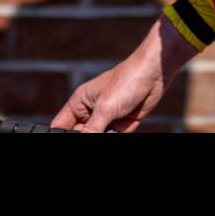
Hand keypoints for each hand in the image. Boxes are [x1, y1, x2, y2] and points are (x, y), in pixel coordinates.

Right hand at [50, 15, 196, 132]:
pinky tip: (119, 129)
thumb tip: (80, 140)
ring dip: (101, 136)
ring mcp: (106, 118)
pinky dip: (113, 139)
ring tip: (111, 126)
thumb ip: (91, 130)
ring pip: (96, 137)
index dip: (59, 135)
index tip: (64, 140)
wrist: (154, 74)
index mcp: (79, 102)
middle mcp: (90, 112)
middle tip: (97, 132)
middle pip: (78, 133)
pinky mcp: (121, 125)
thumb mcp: (105, 108)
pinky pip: (112, 138)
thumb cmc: (126, 82)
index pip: (60, 125)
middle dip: (83, 137)